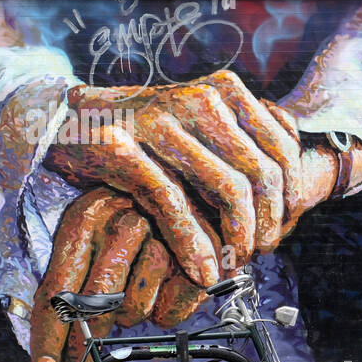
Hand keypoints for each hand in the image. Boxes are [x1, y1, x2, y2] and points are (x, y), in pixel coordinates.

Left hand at [29, 189, 212, 361]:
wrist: (191, 187)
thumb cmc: (127, 219)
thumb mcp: (88, 232)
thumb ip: (68, 278)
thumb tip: (50, 344)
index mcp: (86, 215)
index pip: (59, 287)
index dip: (50, 334)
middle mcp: (122, 221)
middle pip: (96, 304)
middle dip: (87, 337)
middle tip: (81, 353)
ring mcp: (163, 236)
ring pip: (134, 310)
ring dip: (130, 315)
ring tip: (132, 295)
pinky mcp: (199, 254)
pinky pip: (170, 313)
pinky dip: (164, 314)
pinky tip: (161, 291)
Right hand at [45, 70, 311, 286]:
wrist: (68, 119)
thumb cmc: (141, 131)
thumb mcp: (195, 123)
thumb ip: (238, 138)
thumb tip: (293, 164)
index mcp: (224, 90)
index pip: (283, 147)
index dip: (292, 195)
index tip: (285, 226)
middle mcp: (199, 99)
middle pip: (262, 172)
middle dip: (269, 222)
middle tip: (262, 251)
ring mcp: (161, 122)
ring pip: (227, 189)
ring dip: (237, 237)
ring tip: (235, 264)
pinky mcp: (125, 149)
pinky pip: (174, 204)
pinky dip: (193, 244)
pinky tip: (202, 270)